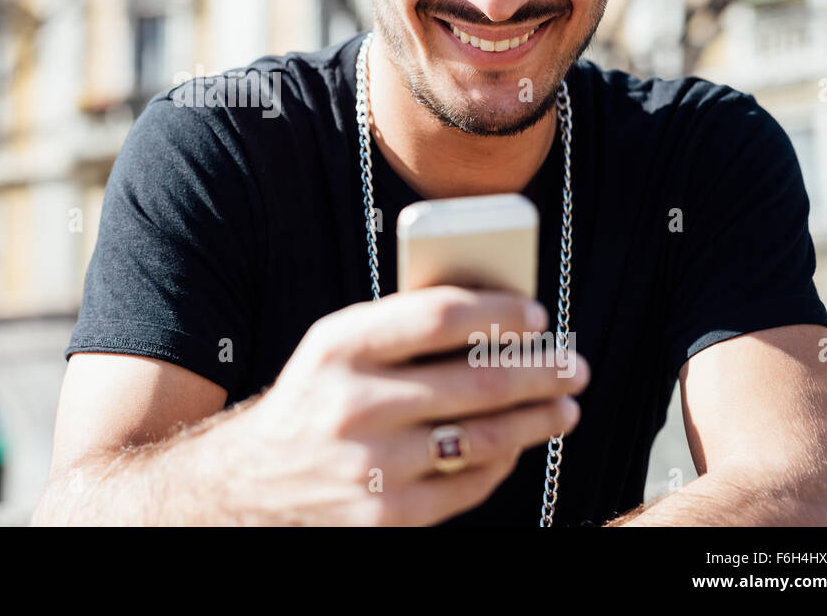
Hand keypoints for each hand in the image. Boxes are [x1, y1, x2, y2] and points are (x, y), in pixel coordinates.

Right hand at [229, 285, 588, 524]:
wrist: (252, 482)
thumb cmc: (313, 400)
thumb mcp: (335, 347)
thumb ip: (399, 328)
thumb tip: (495, 316)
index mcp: (339, 346)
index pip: (437, 316)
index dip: (498, 313)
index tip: (538, 314)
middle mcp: (354, 403)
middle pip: (476, 381)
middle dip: (541, 372)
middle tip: (575, 365)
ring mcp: (372, 464)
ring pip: (484, 438)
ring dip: (538, 421)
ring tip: (565, 407)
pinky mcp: (387, 513)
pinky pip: (468, 486)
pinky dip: (503, 463)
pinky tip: (518, 446)